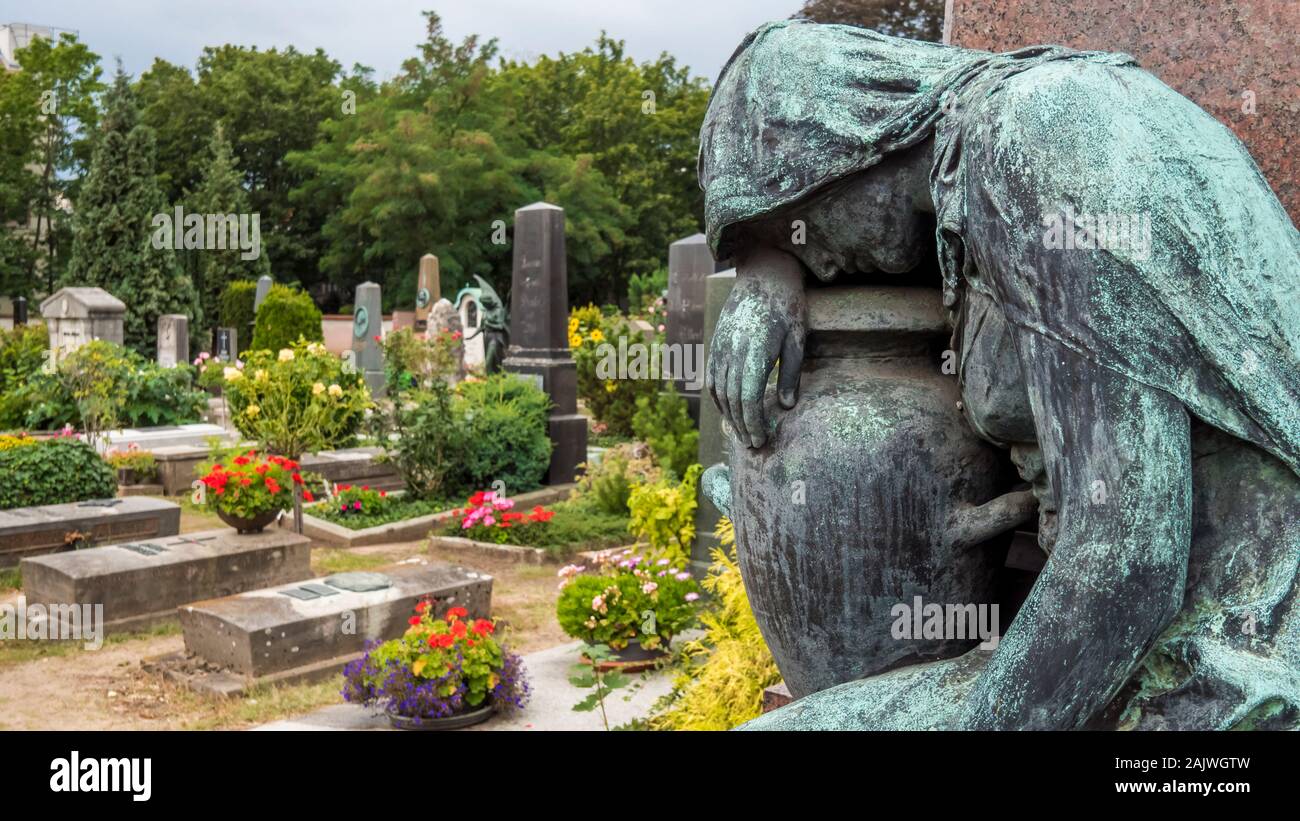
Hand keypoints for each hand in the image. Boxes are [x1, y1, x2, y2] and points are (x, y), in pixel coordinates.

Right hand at [706, 247, 805, 447]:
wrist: (763, 275)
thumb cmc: (787, 307)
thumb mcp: (797, 339)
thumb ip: (790, 374)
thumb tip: (786, 406)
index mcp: (755, 351)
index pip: (747, 398)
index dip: (753, 422)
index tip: (762, 439)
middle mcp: (733, 350)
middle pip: (731, 399)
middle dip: (741, 426)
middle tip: (752, 445)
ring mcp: (720, 346)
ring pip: (719, 391)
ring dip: (729, 417)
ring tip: (741, 434)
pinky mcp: (715, 343)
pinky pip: (712, 378)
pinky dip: (719, 399)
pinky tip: (729, 411)